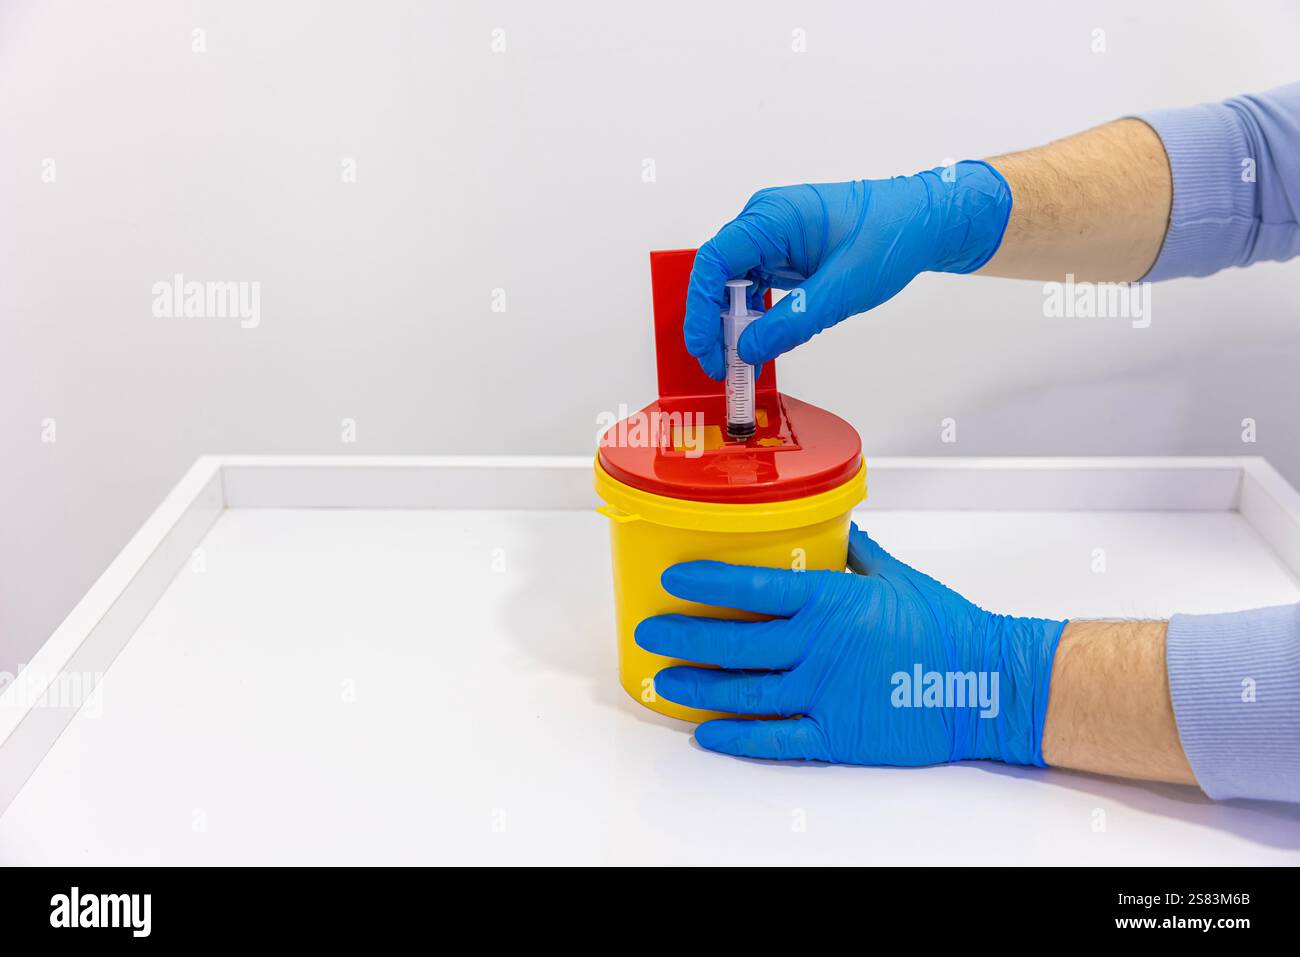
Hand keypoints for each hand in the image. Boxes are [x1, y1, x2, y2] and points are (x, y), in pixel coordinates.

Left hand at [634, 524, 1064, 766]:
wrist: (987, 684)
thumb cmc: (947, 627)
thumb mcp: (897, 577)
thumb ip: (856, 553)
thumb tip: (834, 529)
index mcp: (831, 600)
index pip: (753, 586)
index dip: (705, 583)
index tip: (672, 580)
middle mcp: (818, 646)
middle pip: (734, 642)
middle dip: (684, 637)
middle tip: (650, 632)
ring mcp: (824, 692)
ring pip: (744, 691)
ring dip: (697, 687)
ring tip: (663, 681)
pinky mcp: (836, 733)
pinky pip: (775, 738)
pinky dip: (736, 737)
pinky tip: (707, 733)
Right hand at [683, 162, 1012, 378]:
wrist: (924, 222)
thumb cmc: (892, 234)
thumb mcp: (842, 289)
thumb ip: (791, 323)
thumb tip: (747, 349)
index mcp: (772, 216)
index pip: (714, 261)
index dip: (702, 308)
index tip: (707, 346)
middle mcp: (764, 221)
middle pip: (717, 275)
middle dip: (714, 323)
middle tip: (722, 364)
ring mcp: (772, 237)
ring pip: (733, 284)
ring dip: (732, 323)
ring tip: (738, 360)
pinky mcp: (783, 253)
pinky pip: (754, 286)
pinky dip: (752, 316)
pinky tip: (758, 340)